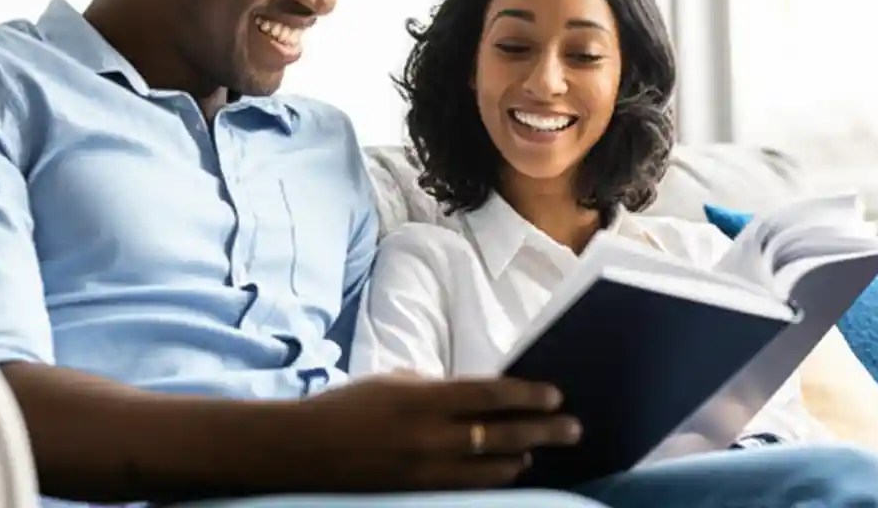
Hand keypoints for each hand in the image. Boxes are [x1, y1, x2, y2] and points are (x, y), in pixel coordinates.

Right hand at [284, 375, 581, 491]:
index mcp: (422, 399)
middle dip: (542, 430)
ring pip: (490, 468)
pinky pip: (469, 487)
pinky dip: (495, 477)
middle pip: (500, 434)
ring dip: (521, 456)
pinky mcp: (418, 493)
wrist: (304, 449)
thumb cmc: (348, 407)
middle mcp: (429, 437)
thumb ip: (437, 389)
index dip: (526, 396)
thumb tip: (480, 397)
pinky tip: (511, 471)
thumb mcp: (394, 383)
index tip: (554, 395)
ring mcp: (425, 471)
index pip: (488, 395)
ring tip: (541, 450)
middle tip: (573, 427)